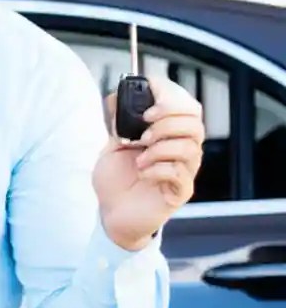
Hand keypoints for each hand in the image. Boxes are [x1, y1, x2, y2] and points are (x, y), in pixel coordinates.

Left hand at [94, 76, 204, 250]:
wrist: (111, 214)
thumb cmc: (116, 181)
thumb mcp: (113, 145)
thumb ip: (118, 122)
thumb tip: (117, 96)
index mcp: (169, 135)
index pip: (187, 107)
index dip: (171, 95)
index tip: (149, 93)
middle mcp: (181, 150)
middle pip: (195, 123)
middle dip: (167, 120)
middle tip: (142, 132)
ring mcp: (184, 172)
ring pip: (190, 147)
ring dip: (160, 147)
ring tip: (139, 156)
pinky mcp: (179, 192)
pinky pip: (180, 173)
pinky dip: (158, 168)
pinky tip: (142, 172)